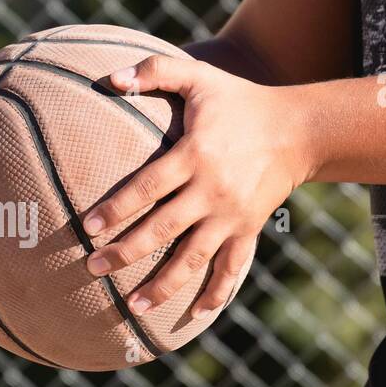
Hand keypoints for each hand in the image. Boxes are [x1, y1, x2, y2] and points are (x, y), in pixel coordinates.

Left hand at [82, 56, 311, 320]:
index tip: (87, 227)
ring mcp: (231, 215)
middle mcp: (211, 190)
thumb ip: (155, 70)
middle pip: (162, 229)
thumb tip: (111, 78)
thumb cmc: (239, 100)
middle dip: (126, 252)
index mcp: (194, 155)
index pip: (146, 187)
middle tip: (93, 268)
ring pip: (193, 257)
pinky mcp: (249, 229)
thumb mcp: (200, 75)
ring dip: (163, 284)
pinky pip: (232, 268)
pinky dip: (216, 294)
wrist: (299, 128)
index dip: (116, 208)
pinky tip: (195, 315)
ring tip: (133, 306)